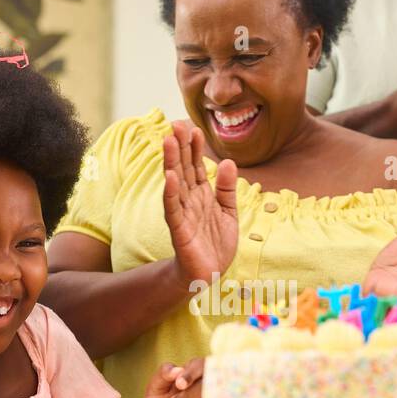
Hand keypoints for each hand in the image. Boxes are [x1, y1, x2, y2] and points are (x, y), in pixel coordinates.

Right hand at [163, 122, 238, 286]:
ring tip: (168, 141)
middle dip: (180, 147)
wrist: (209, 273)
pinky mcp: (180, 229)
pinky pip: (174, 209)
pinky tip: (170, 176)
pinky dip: (171, 192)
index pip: (196, 166)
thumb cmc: (216, 243)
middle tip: (176, 124)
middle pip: (183, 169)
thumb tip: (228, 161)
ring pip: (176, 183)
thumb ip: (227, 188)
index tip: (194, 128)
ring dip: (172, 162)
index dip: (195, 148)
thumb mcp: (228, 211)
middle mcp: (189, 200)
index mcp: (201, 194)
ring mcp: (183, 213)